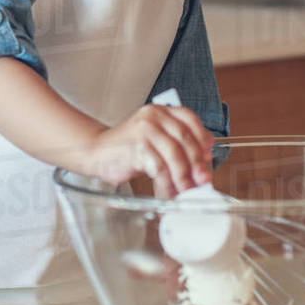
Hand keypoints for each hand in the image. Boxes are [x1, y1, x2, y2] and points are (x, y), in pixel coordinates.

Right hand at [82, 104, 212, 195]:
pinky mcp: (136, 148)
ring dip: (183, 177)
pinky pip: (159, 169)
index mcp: (161, 111)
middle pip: (185, 139)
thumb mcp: (154, 140)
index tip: (208, 158)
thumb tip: (203, 164)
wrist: (96, 152)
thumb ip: (177, 146)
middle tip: (203, 181)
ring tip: (186, 192)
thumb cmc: (128, 149)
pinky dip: (166, 184)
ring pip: (174, 155)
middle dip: (197, 163)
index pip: (190, 119)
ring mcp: (144, 131)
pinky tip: (168, 193)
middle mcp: (153, 117)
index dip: (202, 139)